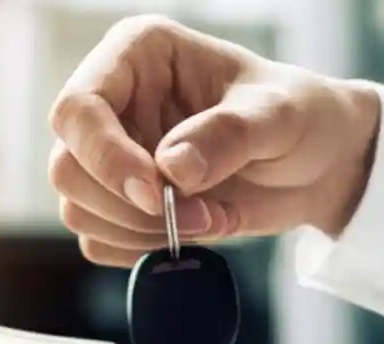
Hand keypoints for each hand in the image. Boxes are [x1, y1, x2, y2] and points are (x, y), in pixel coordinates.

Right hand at [50, 15, 381, 266]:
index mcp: (136, 56)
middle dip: (127, 205)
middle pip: (67, 167)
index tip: (156, 193)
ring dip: (140, 230)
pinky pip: (97, 240)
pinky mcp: (114, 202)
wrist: (316, 165)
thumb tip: (171, 168)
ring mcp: (107, 157)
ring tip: (208, 218)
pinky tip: (191, 230)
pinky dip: (141, 248)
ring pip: (77, 209)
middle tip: (196, 214)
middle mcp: (111, 104)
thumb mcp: (280, 115)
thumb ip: (228, 134)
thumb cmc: (299, 118)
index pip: (78, 108)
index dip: (106, 157)